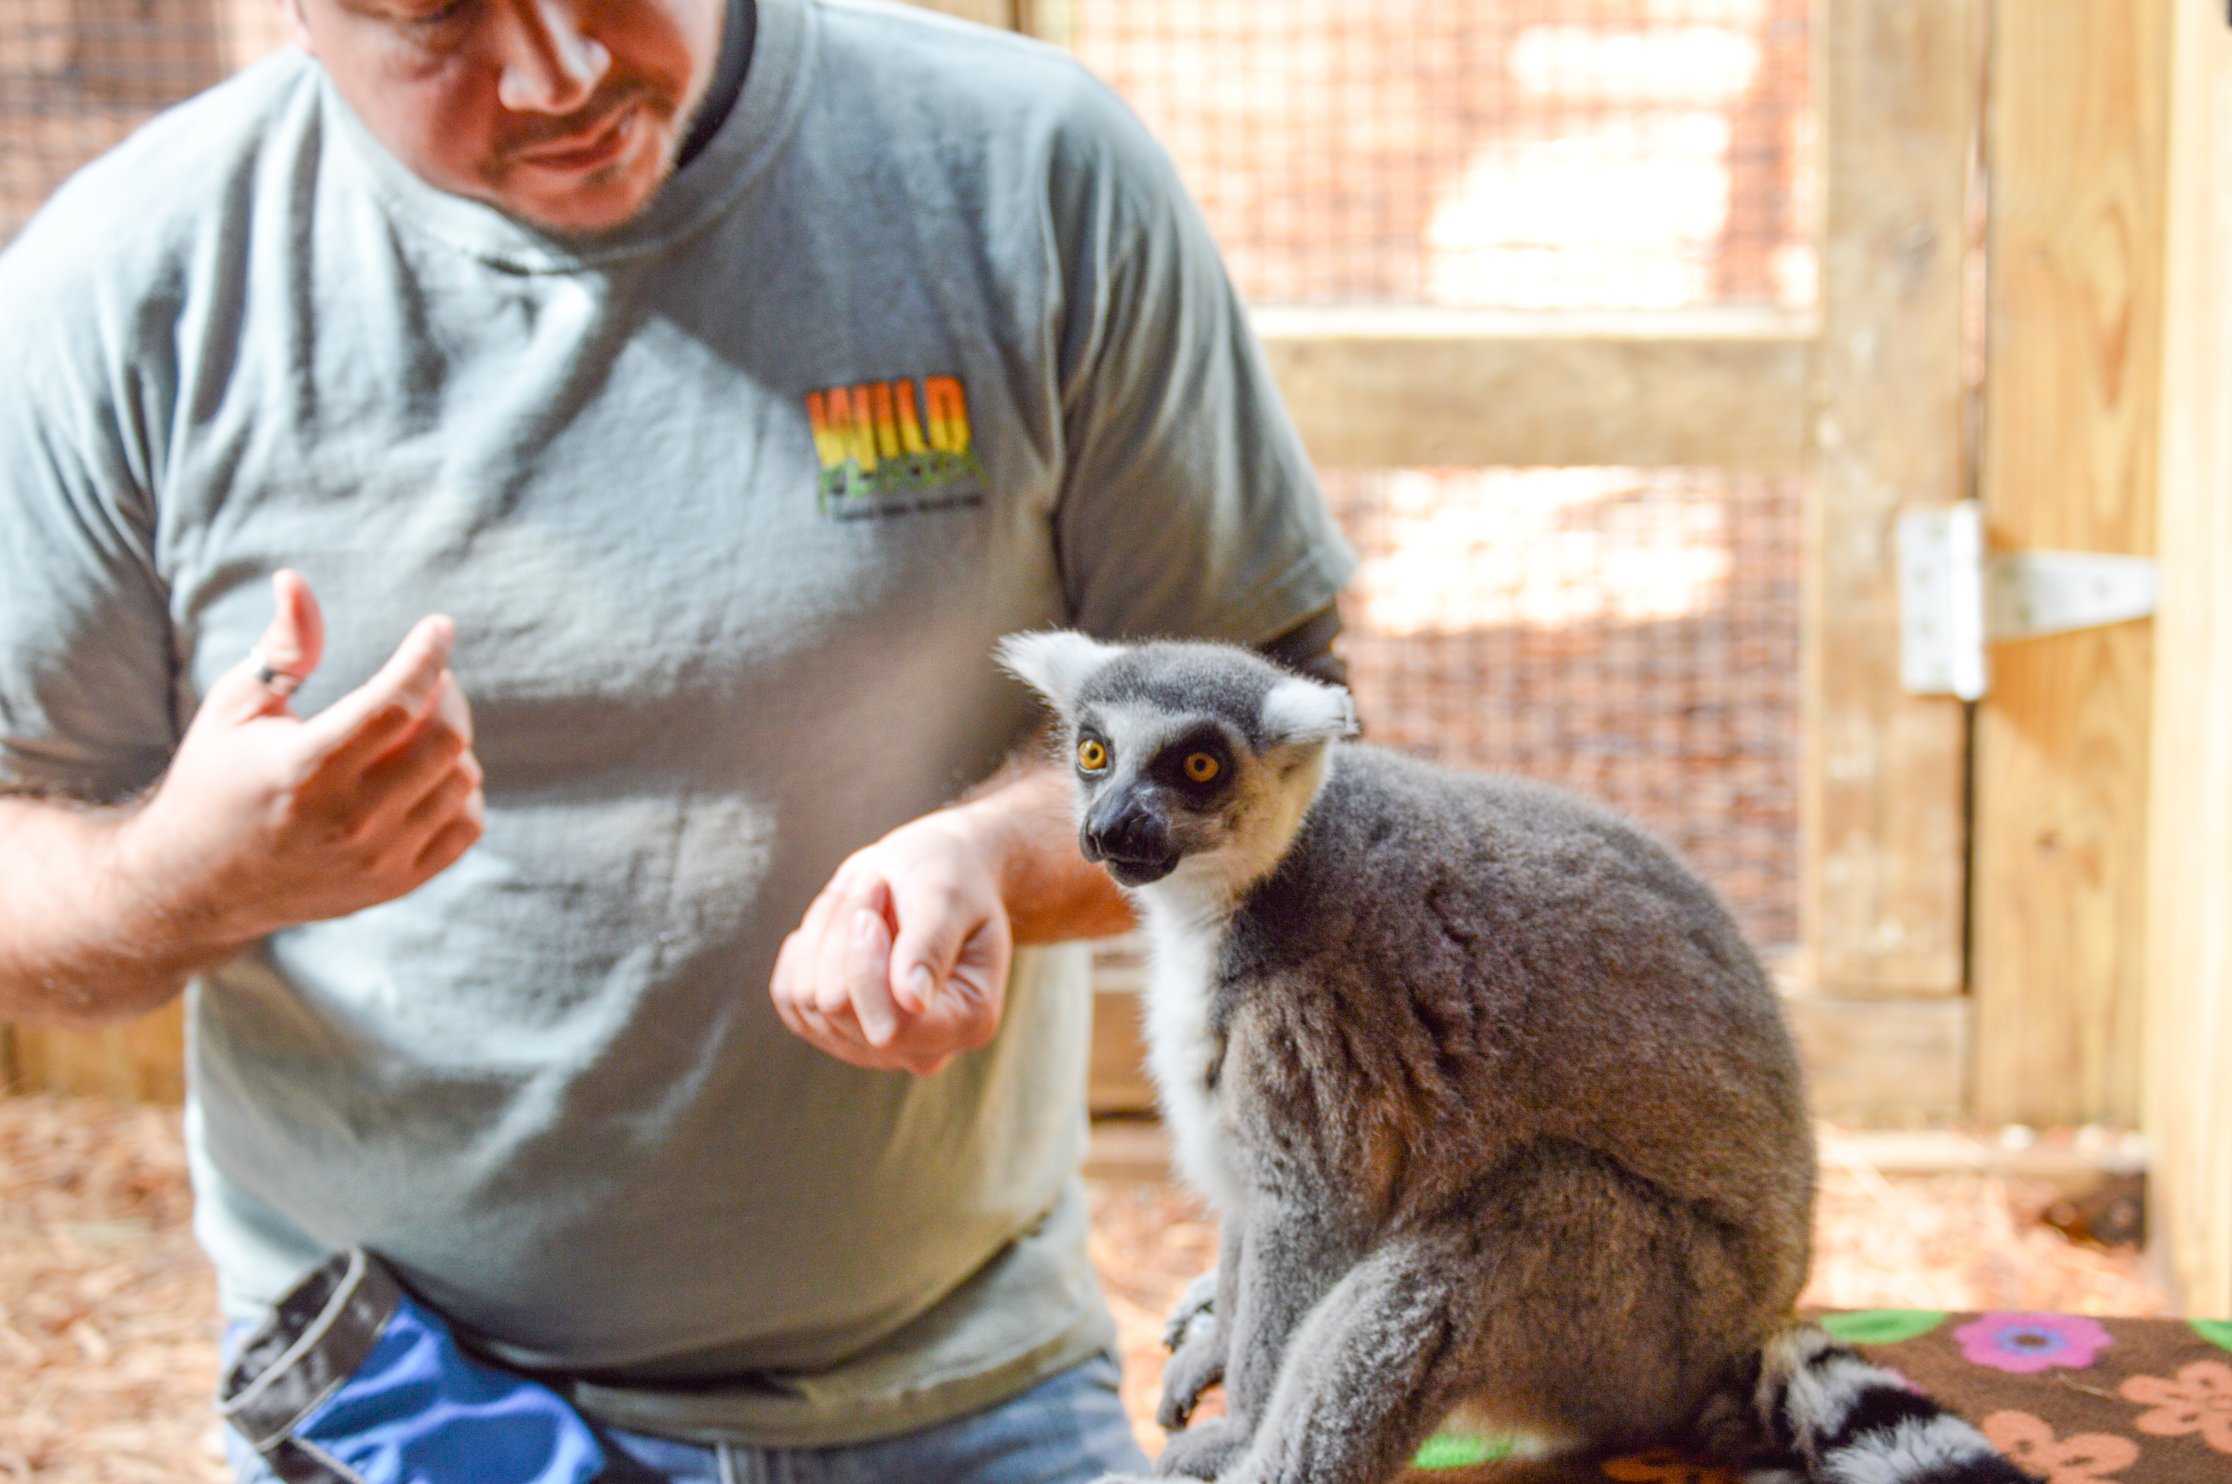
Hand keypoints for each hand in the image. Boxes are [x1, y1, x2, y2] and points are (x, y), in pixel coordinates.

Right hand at [117, 569, 484, 947]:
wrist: (197, 884)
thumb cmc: (216, 779)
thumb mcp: (235, 707)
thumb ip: (282, 648)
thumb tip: (295, 579)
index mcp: (303, 769)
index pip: (396, 704)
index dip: (426, 656)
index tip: (439, 626)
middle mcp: (347, 819)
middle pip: (445, 740)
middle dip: (446, 694)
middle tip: (426, 680)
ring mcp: (377, 857)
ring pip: (463, 780)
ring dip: (451, 742)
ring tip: (414, 728)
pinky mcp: (396, 883)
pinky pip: (468, 825)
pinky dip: (461, 790)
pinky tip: (425, 774)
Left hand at [769, 809, 1014, 1075]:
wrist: (935, 874)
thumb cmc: (952, 877)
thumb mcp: (949, 896)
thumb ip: (932, 945)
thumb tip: (912, 1001)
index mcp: (968, 1022)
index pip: (892, 1027)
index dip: (865, 968)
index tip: (868, 913)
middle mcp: (920, 1049)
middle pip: (838, 1007)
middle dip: (842, 934)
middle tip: (872, 882)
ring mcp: (872, 1045)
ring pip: (807, 998)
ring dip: (824, 930)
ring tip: (861, 893)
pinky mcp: (832, 1028)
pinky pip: (788, 995)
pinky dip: (803, 948)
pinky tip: (836, 923)